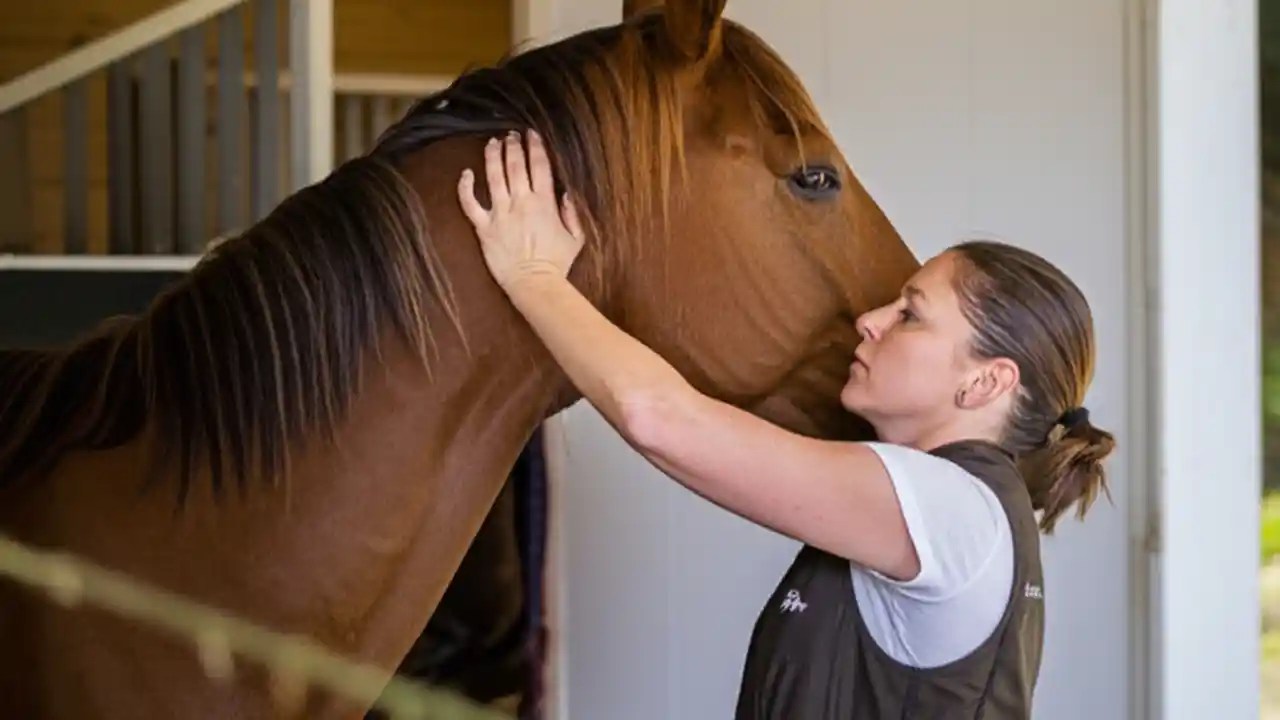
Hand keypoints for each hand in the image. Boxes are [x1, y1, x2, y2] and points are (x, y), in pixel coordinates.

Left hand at [457, 130, 585, 291]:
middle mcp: (521, 202)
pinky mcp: (484, 227)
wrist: (535, 284)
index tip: (531, 134)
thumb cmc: (557, 263)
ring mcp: (500, 214)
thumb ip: (572, 213)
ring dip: (492, 156)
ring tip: (492, 143)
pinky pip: (470, 203)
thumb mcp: (576, 237)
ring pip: (493, 176)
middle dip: (513, 146)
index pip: (539, 166)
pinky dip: (465, 186)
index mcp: (544, 202)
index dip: (535, 147)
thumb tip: (566, 193)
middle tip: (511, 135)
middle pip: (515, 166)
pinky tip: (466, 173)